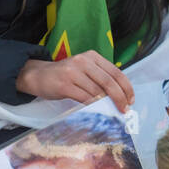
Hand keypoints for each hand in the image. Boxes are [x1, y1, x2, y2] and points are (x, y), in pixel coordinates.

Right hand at [16, 52, 133, 111]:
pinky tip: (97, 111)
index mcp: (92, 56)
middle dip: (120, 97)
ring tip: (111, 112)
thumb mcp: (83, 70)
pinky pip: (84, 98)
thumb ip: (99, 77)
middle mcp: (83, 61)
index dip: (126, 87)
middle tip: (124, 109)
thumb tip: (120, 95)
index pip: (116, 71)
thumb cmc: (64, 76)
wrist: (37, 76)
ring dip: (107, 104)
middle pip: (108, 82)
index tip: (130, 99)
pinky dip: (93, 106)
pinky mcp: (64, 85)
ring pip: (97, 92)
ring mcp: (73, 72)